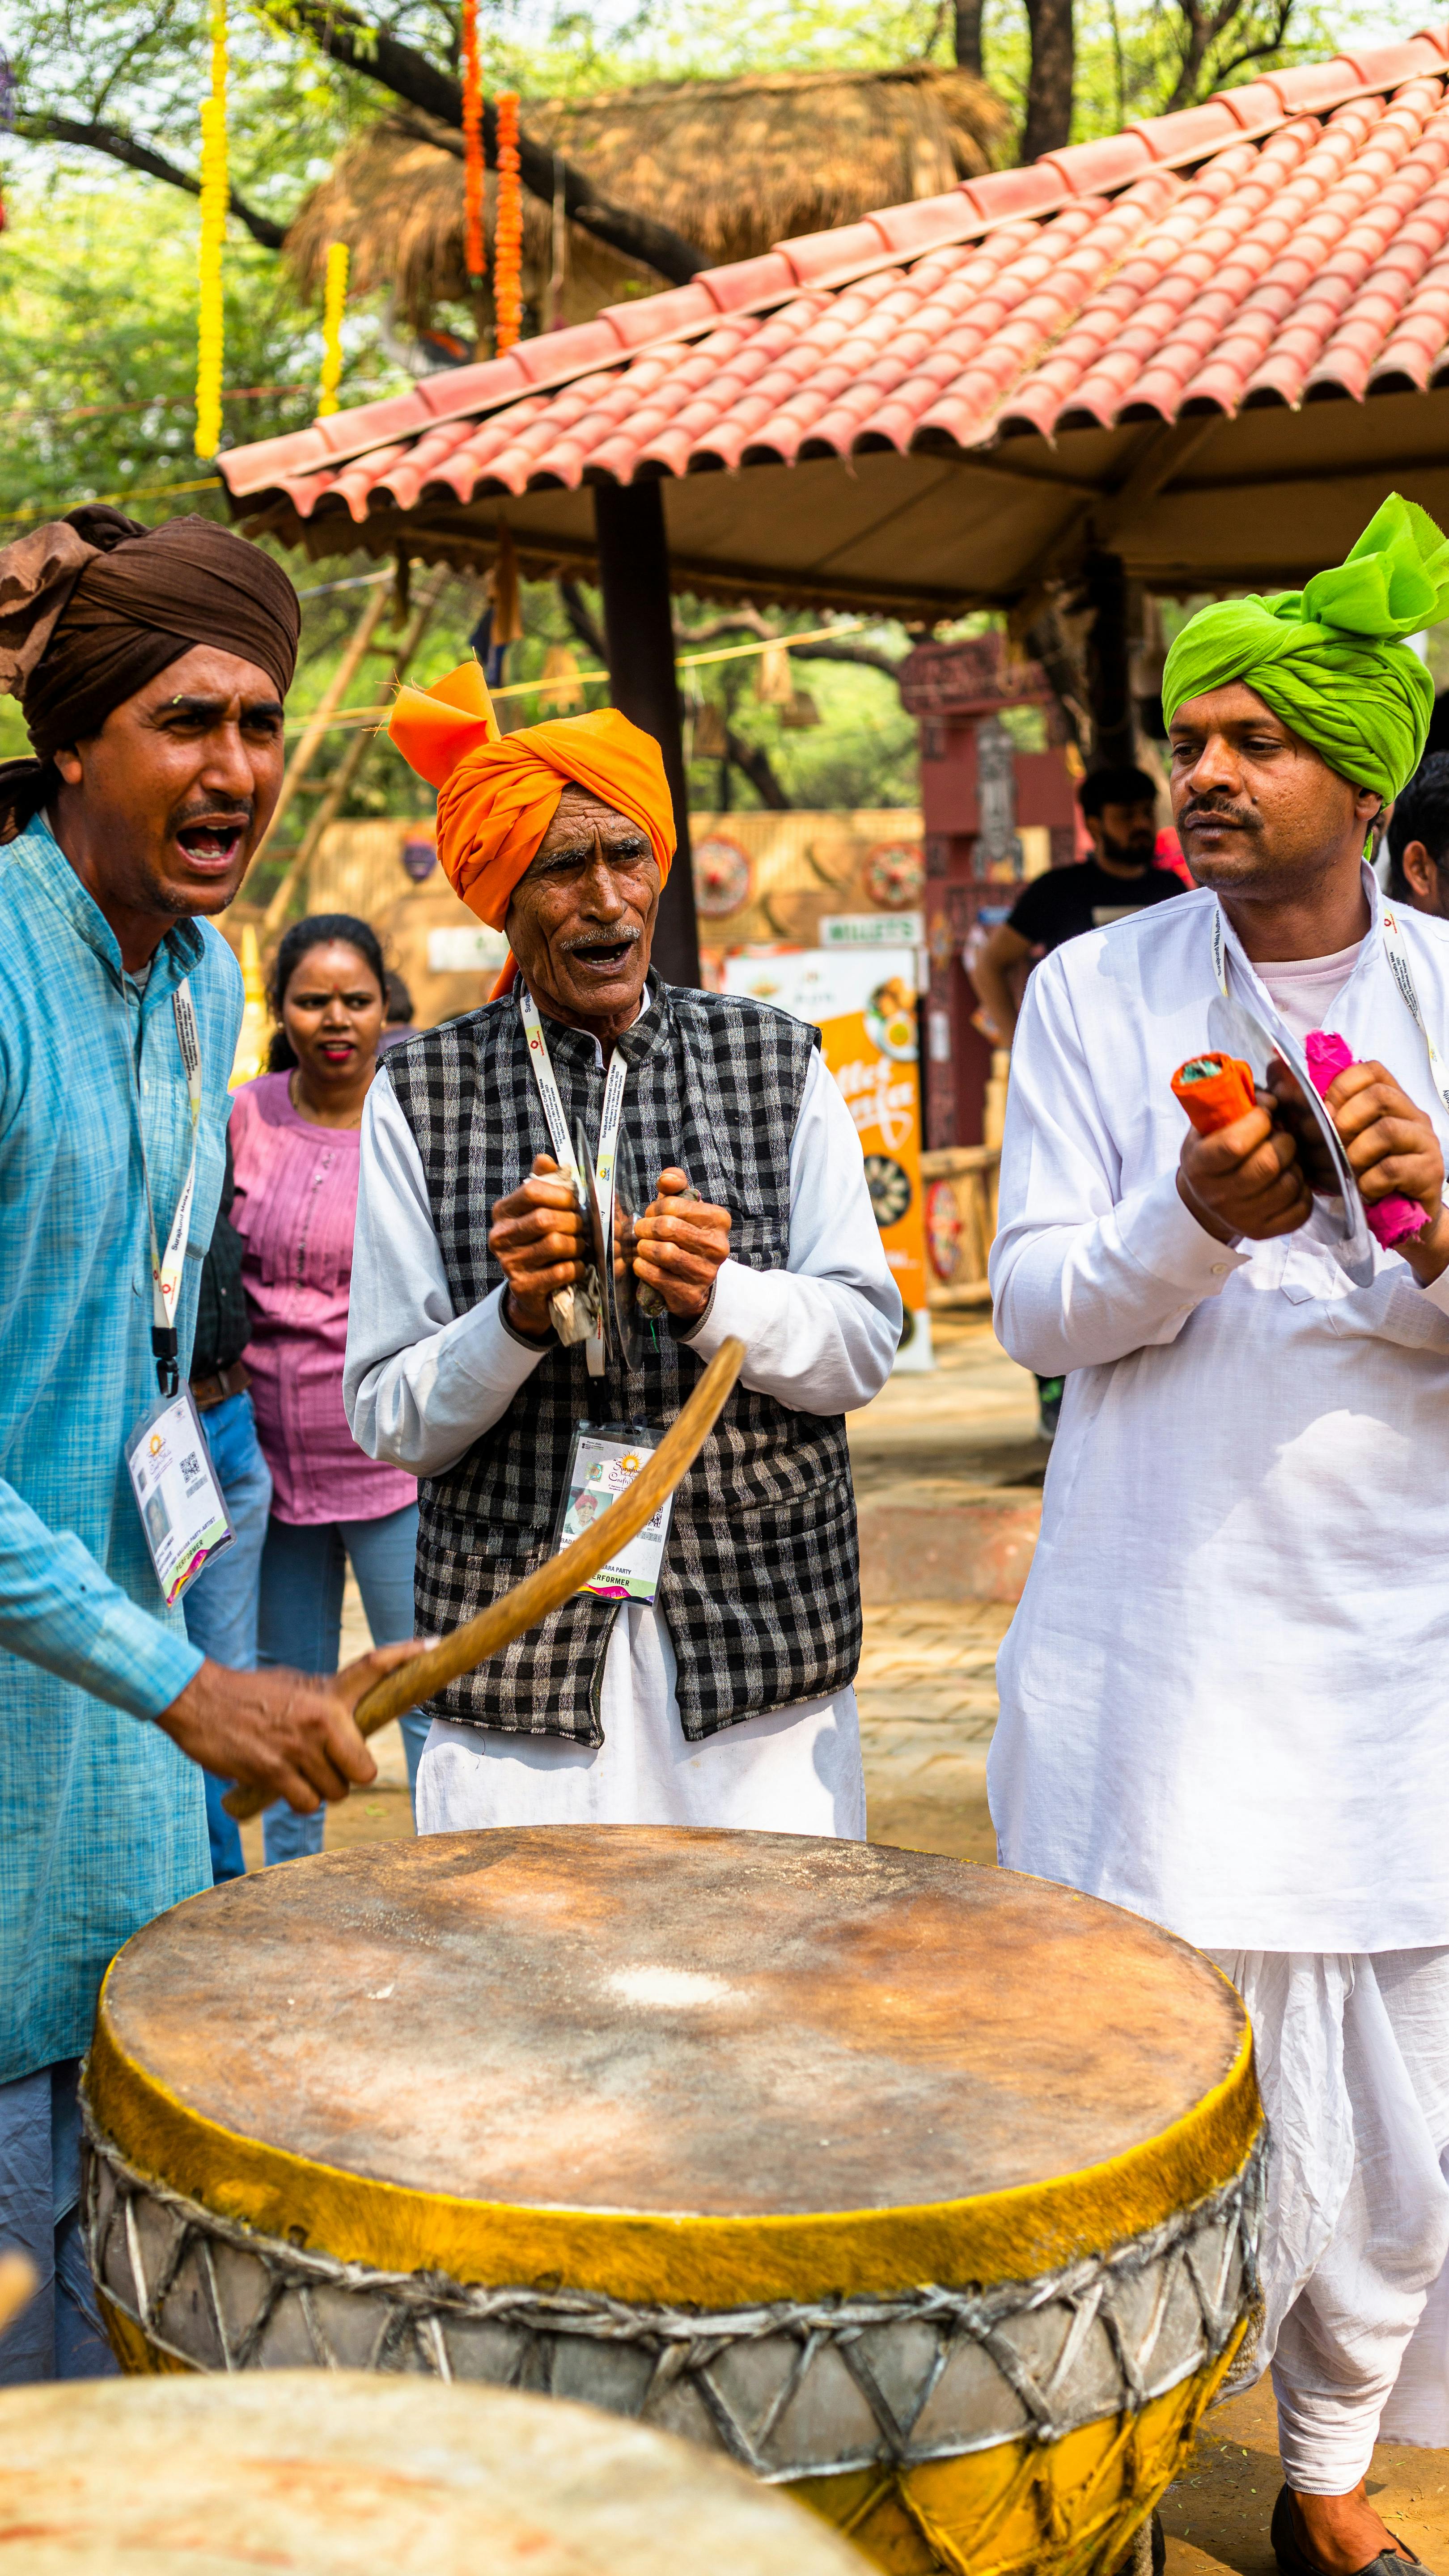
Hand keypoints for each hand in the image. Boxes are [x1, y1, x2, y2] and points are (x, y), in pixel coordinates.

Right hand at [157, 1641, 422, 1813]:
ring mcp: (298, 1748)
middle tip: (333, 1767)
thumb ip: (324, 1704)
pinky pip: (305, 1804)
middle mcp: (320, 1719)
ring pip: (334, 1792)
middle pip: (364, 1770)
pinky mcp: (274, 1773)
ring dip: (321, 1790)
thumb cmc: (248, 1695)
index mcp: (326, 1693)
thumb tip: (346, 1726)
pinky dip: (298, 1801)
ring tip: (300, 1773)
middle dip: (350, 1775)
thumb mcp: (293, 1687)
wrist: (198, 1701)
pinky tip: (285, 1785)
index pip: (373, 1667)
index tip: (432, 1644)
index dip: (405, 1656)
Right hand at [489, 1152, 586, 1337]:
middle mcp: (500, 1237)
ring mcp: (509, 1263)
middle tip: (582, 1229)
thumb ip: (543, 1184)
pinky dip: (577, 1268)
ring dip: (578, 1246)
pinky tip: (578, 1267)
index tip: (575, 1202)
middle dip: (574, 1222)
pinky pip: (561, 1271)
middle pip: (546, 1218)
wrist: (533, 1292)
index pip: (532, 1190)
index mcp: (503, 1212)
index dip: (561, 1194)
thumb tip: (546, 1159)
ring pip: (556, 1244)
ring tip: (580, 1247)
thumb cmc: (541, 1243)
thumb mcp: (540, 1210)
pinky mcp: (523, 1287)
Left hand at [632, 1168, 731, 1319]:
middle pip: (667, 1227)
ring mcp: (705, 1272)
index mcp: (719, 1220)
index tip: (652, 1215)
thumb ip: (676, 1186)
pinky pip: (655, 1275)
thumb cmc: (686, 1237)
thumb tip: (666, 1179)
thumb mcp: (685, 1208)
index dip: (654, 1208)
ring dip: (643, 1248)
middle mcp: (717, 1246)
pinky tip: (643, 1264)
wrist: (695, 1281)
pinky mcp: (690, 1293)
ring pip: (662, 1252)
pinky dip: (642, 1267)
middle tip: (641, 1230)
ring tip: (642, 1247)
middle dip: (645, 1227)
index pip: (673, 1205)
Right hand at [1177, 1099, 1311, 1243]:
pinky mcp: (1262, 1232)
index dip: (1259, 1121)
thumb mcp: (1208, 1125)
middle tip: (1282, 1134)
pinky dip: (1304, 1190)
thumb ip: (1235, 1103)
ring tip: (1287, 1158)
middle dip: (1285, 1140)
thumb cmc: (1210, 1152)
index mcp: (1200, 1165)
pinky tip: (1291, 1179)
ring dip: (1296, 1164)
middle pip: (1267, 1165)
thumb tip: (1274, 1091)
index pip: (1235, 1144)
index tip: (1265, 1112)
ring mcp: (1241, 1218)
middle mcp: (1218, 1196)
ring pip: (1289, 1185)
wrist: (1203, 1201)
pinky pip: (1300, 1209)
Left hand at [1322, 1058, 1448, 1283]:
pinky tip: (1367, 1190)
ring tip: (1352, 1171)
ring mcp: (1425, 1143)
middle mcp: (1413, 1117)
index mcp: (1393, 1103)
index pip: (1373, 1070)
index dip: (1343, 1085)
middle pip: (1380, 1095)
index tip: (1327, 1111)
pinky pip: (1391, 1169)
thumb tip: (1288, 1091)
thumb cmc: (1371, 1178)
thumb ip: (1332, 1121)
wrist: (1408, 1219)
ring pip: (1387, 1131)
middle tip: (1336, 1144)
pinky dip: (1369, 1181)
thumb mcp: (1348, 1144)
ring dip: (1357, 1153)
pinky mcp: (1430, 1172)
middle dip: (1347, 1119)